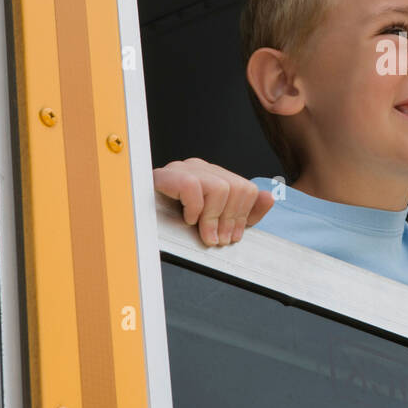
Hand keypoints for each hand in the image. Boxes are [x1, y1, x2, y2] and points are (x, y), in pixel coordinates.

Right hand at [153, 158, 274, 246]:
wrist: (137, 219)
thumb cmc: (175, 221)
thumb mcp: (218, 220)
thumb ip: (247, 211)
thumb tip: (269, 198)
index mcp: (215, 175)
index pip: (246, 188)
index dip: (243, 216)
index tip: (233, 235)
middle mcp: (201, 168)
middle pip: (236, 188)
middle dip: (230, 220)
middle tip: (219, 240)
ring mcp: (183, 168)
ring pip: (219, 187)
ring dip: (212, 218)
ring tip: (204, 234)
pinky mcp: (166, 176)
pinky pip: (192, 187)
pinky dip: (193, 208)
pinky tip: (187, 218)